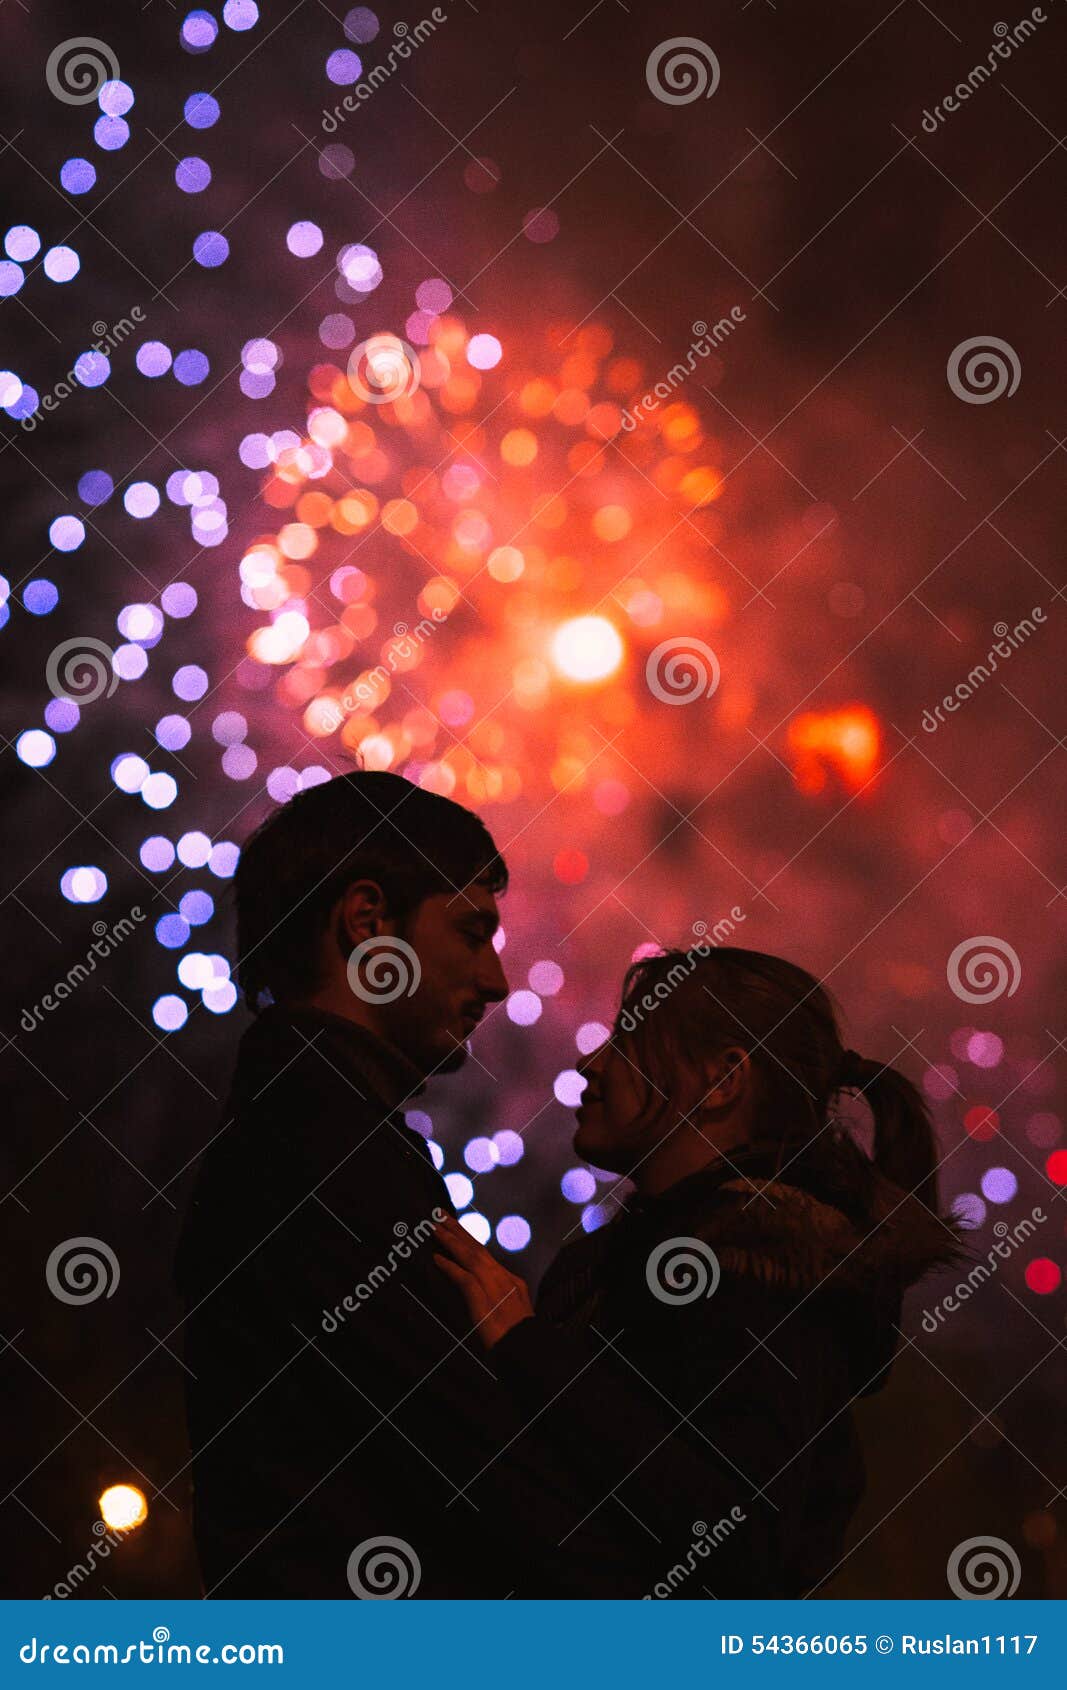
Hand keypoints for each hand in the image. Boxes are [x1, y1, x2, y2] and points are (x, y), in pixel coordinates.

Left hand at [433, 1214, 534, 1349]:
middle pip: (477, 1248)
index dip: (467, 1239)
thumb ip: (501, 1297)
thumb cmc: (520, 1337)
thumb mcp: (515, 1311)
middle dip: (457, 1230)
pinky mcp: (485, 1301)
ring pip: (470, 1256)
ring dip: (451, 1241)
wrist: (528, 1350)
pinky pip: (464, 1279)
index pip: (485, 1254)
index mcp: (511, 1281)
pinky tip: (437, 1258)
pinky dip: (450, 1267)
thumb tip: (483, 1292)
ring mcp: (495, 1287)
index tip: (454, 1227)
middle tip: (440, 1214)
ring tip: (435, 1228)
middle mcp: (503, 1279)